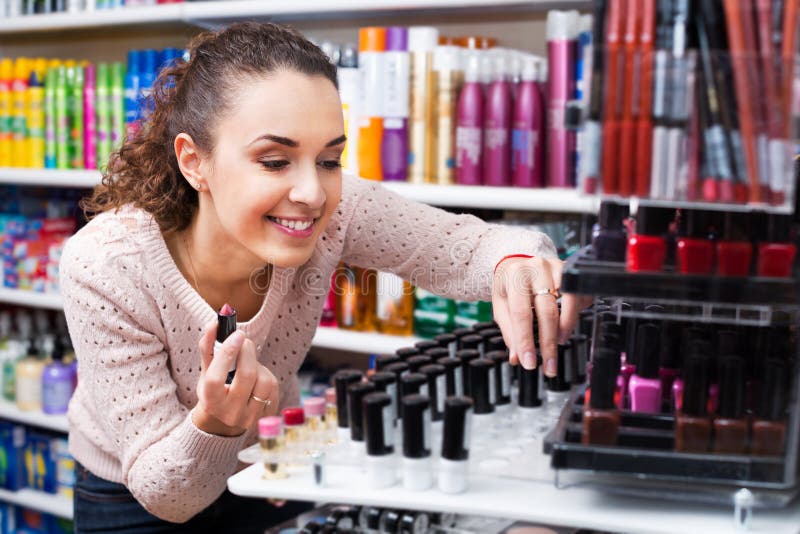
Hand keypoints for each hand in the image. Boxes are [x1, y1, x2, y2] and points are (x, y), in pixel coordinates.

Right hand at [192, 321, 278, 436]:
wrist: (225, 419)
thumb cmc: (215, 390)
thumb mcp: (206, 372)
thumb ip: (209, 348)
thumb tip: (215, 323)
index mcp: (211, 403)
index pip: (216, 378)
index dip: (227, 353)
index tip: (237, 334)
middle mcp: (230, 414)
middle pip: (246, 376)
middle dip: (247, 351)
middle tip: (243, 340)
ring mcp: (251, 418)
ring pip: (264, 380)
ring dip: (258, 365)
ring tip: (248, 364)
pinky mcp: (267, 416)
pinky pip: (274, 387)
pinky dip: (266, 375)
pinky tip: (256, 378)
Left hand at [492, 256, 591, 376]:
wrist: (519, 261)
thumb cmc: (510, 284)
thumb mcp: (501, 304)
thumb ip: (509, 331)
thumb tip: (517, 357)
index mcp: (515, 276)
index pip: (521, 313)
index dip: (526, 341)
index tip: (529, 362)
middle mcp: (537, 268)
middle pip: (547, 310)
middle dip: (549, 342)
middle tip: (549, 365)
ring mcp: (557, 267)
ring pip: (569, 301)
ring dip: (565, 327)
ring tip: (559, 342)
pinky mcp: (572, 271)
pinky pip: (580, 295)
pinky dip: (576, 313)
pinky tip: (567, 325)